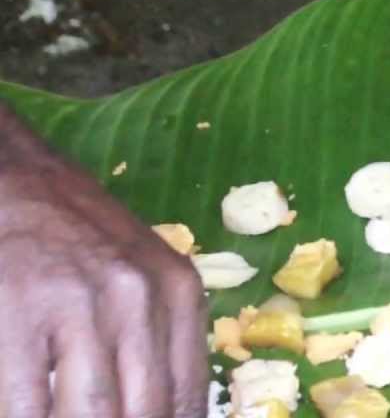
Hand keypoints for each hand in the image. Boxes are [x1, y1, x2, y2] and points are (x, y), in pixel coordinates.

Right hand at [0, 145, 208, 416]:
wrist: (15, 179)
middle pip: (144, 413)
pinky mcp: (17, 315)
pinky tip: (29, 415)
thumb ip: (162, 340)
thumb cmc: (79, 234)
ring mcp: (78, 306)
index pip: (188, 400)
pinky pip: (29, 404)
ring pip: (90, 416)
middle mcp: (139, 298)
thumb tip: (174, 414)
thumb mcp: (143, 276)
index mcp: (179, 292)